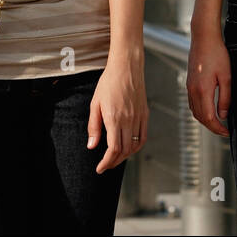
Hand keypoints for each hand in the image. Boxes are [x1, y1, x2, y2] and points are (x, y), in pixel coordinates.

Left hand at [87, 57, 147, 172]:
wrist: (127, 67)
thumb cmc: (108, 83)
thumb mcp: (95, 104)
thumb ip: (93, 126)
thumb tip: (92, 146)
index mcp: (114, 118)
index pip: (113, 149)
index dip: (106, 162)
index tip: (100, 168)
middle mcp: (128, 120)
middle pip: (124, 151)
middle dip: (114, 162)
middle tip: (105, 165)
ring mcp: (139, 118)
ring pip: (134, 146)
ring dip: (125, 156)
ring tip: (115, 158)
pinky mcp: (145, 114)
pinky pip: (143, 137)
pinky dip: (136, 147)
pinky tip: (128, 148)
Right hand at [186, 28, 230, 137]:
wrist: (203, 38)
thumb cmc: (217, 54)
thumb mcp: (226, 77)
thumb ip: (225, 98)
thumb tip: (223, 114)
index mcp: (203, 90)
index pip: (208, 118)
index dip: (217, 128)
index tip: (227, 132)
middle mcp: (193, 91)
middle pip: (200, 117)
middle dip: (212, 127)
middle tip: (224, 130)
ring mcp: (189, 87)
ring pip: (194, 111)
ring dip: (205, 120)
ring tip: (218, 122)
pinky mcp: (189, 83)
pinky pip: (192, 103)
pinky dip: (200, 111)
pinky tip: (209, 109)